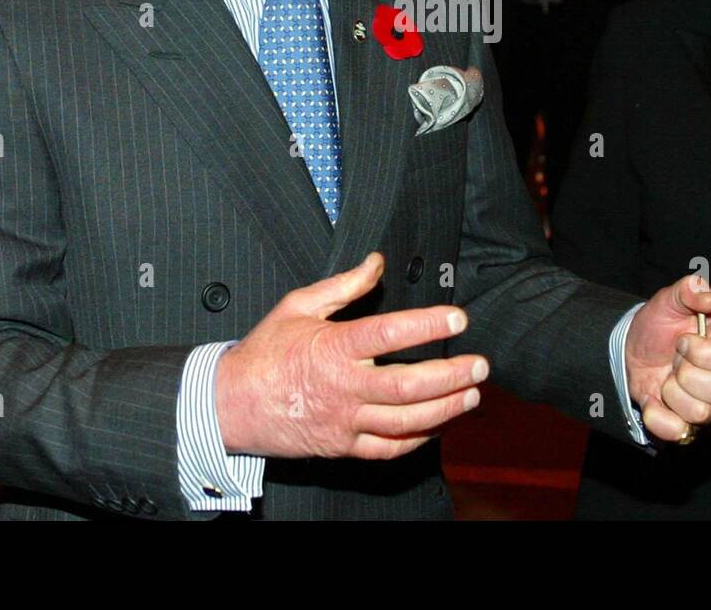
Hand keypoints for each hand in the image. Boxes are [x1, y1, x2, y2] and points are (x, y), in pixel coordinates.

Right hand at [215, 253, 488, 459]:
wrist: (230, 404)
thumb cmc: (265, 352)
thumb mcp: (299, 306)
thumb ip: (344, 285)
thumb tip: (377, 261)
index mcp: (333, 348)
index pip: (390, 333)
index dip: (428, 324)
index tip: (458, 318)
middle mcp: (343, 387)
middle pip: (409, 386)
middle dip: (452, 375)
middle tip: (480, 365)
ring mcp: (344, 421)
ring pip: (405, 421)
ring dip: (445, 408)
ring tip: (472, 395)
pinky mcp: (342, 446)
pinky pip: (388, 449)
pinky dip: (417, 439)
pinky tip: (437, 425)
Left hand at [625, 274, 710, 442]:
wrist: (632, 349)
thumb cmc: (658, 324)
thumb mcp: (669, 300)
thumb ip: (688, 290)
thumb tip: (709, 294)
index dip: (702, 351)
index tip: (682, 340)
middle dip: (686, 372)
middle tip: (674, 360)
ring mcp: (707, 405)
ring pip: (701, 413)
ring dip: (671, 392)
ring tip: (666, 377)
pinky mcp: (684, 424)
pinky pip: (677, 431)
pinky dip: (657, 415)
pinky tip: (653, 398)